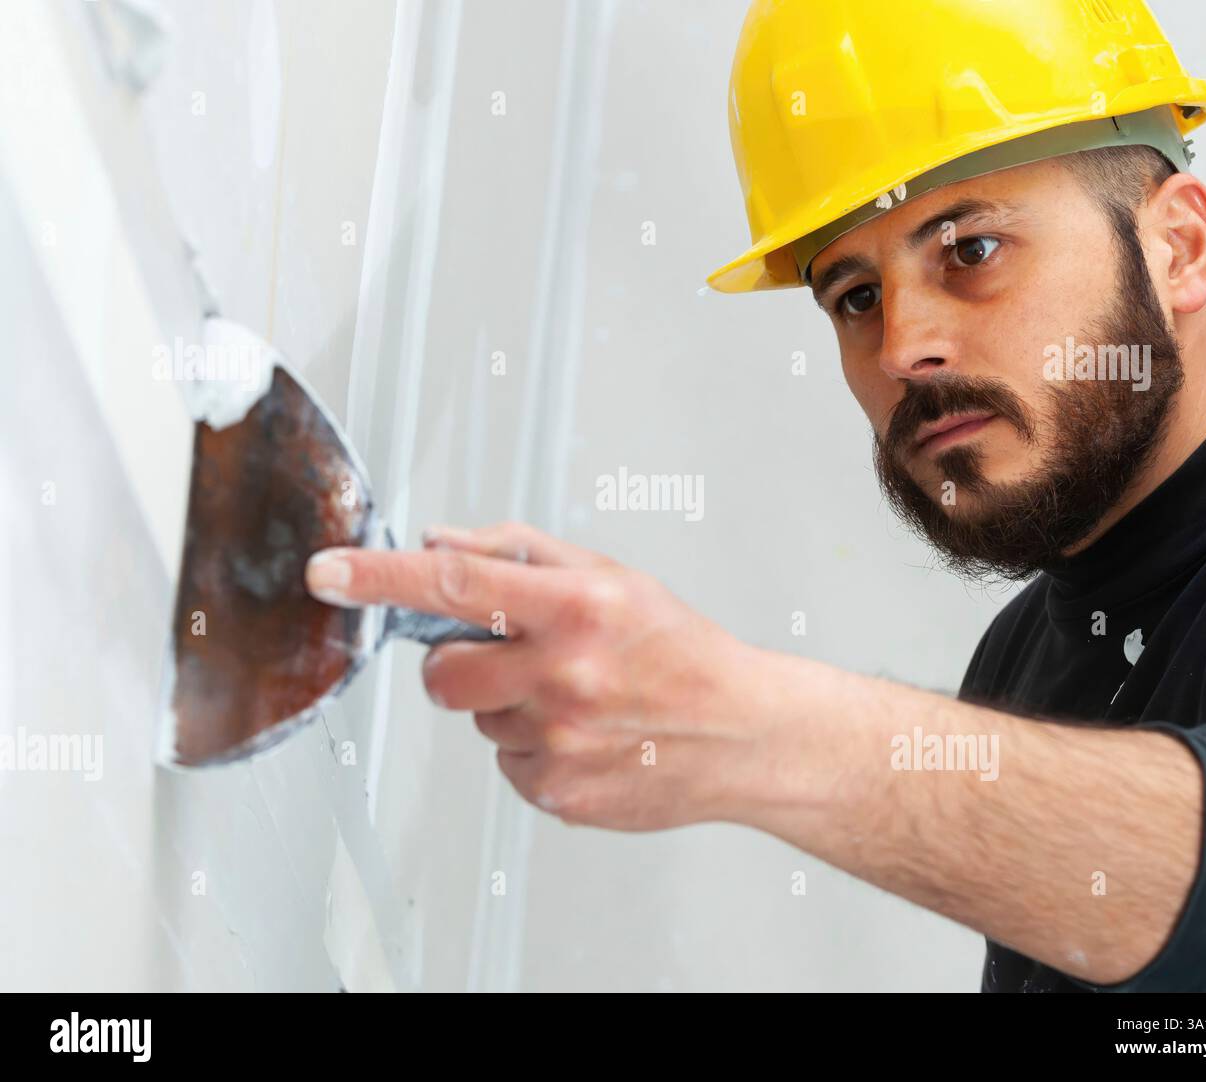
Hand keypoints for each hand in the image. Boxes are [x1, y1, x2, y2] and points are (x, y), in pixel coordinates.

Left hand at [304, 522, 768, 829]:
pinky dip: (532, 750)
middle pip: (443, 674)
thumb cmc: (680, 650)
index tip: (330, 573)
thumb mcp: (614, 576)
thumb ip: (520, 553)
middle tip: (514, 658)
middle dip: (459, 664)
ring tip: (576, 700)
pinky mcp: (558, 794)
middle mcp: (564, 676)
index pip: (456, 582)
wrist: (742, 733)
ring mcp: (559, 743)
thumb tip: (440, 541)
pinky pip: (506, 765)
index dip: (381, 577)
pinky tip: (584, 736)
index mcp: (578, 608)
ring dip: (508, 706)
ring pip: (478, 721)